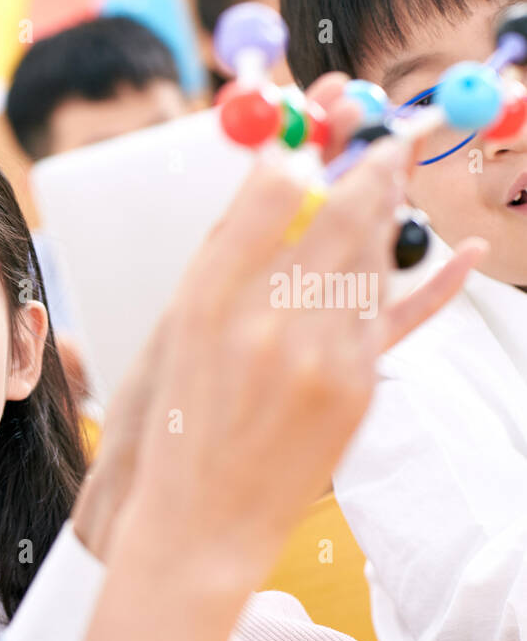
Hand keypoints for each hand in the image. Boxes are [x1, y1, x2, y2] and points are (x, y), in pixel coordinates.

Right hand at [71, 73, 483, 563]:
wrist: (198, 520)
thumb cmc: (177, 425)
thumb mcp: (175, 335)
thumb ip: (224, 256)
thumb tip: (274, 179)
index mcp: (205, 303)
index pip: (273, 196)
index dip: (311, 148)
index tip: (326, 119)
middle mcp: (265, 324)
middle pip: (339, 215)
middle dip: (368, 166)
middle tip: (383, 135)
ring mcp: (319, 359)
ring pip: (373, 261)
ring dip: (388, 216)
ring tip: (391, 182)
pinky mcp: (356, 392)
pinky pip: (398, 317)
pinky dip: (430, 282)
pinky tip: (464, 257)